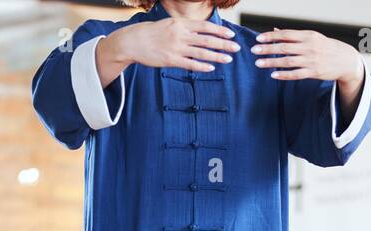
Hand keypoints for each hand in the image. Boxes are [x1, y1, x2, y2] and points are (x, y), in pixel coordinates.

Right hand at [99, 18, 239, 76]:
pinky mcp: (171, 60)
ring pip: (201, 52)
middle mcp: (180, 34)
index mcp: (181, 23)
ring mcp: (176, 48)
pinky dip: (202, 66)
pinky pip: (190, 64)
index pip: (205, 26)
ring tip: (229, 59)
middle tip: (237, 48)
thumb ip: (185, 28)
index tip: (231, 34)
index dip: (220, 30)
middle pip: (207, 39)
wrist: (133, 41)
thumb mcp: (170, 24)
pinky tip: (212, 68)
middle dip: (224, 44)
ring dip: (217, 56)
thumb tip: (201, 32)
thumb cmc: (153, 33)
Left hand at [251, 29, 363, 83]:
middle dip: (267, 49)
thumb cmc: (326, 48)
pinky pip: (295, 74)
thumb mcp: (312, 38)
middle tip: (254, 50)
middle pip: (284, 47)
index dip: (271, 36)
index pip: (286, 35)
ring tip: (259, 63)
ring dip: (271, 62)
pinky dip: (284, 74)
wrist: (345, 60)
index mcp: (308, 36)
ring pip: (287, 61)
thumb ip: (293, 36)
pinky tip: (273, 75)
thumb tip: (275, 31)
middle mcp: (309, 47)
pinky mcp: (313, 72)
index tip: (259, 39)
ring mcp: (311, 60)